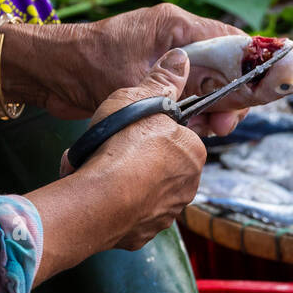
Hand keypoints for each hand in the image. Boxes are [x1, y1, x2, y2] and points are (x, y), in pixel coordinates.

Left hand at [29, 4, 249, 135]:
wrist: (48, 73)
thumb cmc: (86, 67)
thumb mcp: (139, 78)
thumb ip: (183, 84)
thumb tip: (223, 96)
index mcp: (176, 26)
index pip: (233, 40)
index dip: (253, 65)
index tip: (264, 91)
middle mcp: (177, 38)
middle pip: (226, 67)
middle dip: (231, 98)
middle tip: (223, 125)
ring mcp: (167, 58)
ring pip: (210, 84)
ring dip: (213, 109)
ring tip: (205, 130)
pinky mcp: (157, 76)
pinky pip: (190, 94)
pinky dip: (195, 112)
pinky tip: (190, 128)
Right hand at [60, 48, 206, 250]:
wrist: (98, 200)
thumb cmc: (120, 146)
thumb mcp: (139, 99)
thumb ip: (162, 80)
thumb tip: (182, 58)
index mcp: (194, 153)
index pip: (178, 137)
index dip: (152, 131)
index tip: (131, 130)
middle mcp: (189, 186)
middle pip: (164, 165)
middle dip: (141, 158)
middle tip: (113, 150)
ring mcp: (167, 213)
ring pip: (149, 191)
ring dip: (130, 183)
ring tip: (102, 173)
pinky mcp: (145, 234)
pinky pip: (133, 216)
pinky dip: (119, 208)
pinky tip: (101, 196)